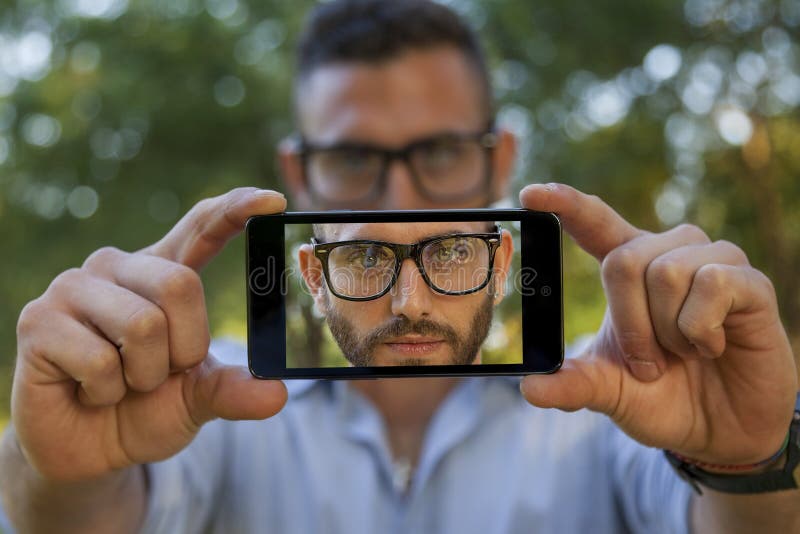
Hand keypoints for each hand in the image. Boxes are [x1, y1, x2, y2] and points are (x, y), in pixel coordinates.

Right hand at [12, 188, 287, 480]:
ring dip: (145, 375)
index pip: (201, 228)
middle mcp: (118, 268)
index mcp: (163, 273)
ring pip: (143, 325)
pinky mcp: (38, 319)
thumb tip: (277, 393)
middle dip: (185, 348)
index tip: (274, 201)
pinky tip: (89, 391)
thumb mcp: (199, 398)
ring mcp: (74, 288)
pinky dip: (106, 392)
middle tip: (160, 372)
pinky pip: (100, 360)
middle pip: (180, 284)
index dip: (236, 210)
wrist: (89, 449)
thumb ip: (234, 389)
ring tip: (121, 382)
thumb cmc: (146, 408)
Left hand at [519, 183, 796, 465]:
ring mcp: (713, 262)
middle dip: (629, 325)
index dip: (566, 204)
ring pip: (664, 273)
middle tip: (650, 362)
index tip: (531, 194)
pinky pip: (711, 284)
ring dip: (668, 332)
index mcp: (629, 268)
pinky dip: (701, 330)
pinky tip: (715, 346)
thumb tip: (531, 388)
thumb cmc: (662, 397)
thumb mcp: (609, 391)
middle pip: (622, 260)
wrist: (720, 431)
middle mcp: (669, 252)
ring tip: (687, 352)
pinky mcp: (750, 281)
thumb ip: (572, 384)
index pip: (594, 223)